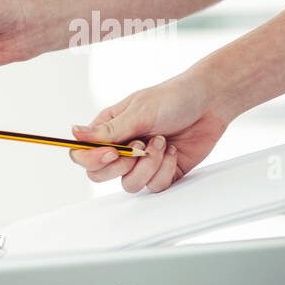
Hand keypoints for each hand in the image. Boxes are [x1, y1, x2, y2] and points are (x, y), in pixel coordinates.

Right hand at [68, 70, 229, 192]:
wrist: (211, 102)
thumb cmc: (174, 98)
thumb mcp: (138, 112)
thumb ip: (108, 130)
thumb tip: (74, 134)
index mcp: (107, 130)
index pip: (82, 154)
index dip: (92, 159)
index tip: (113, 153)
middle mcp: (120, 148)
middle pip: (99, 175)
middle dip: (123, 165)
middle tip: (140, 147)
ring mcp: (140, 163)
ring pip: (129, 184)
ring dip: (148, 165)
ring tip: (162, 142)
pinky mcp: (161, 172)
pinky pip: (154, 186)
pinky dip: (165, 169)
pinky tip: (172, 150)